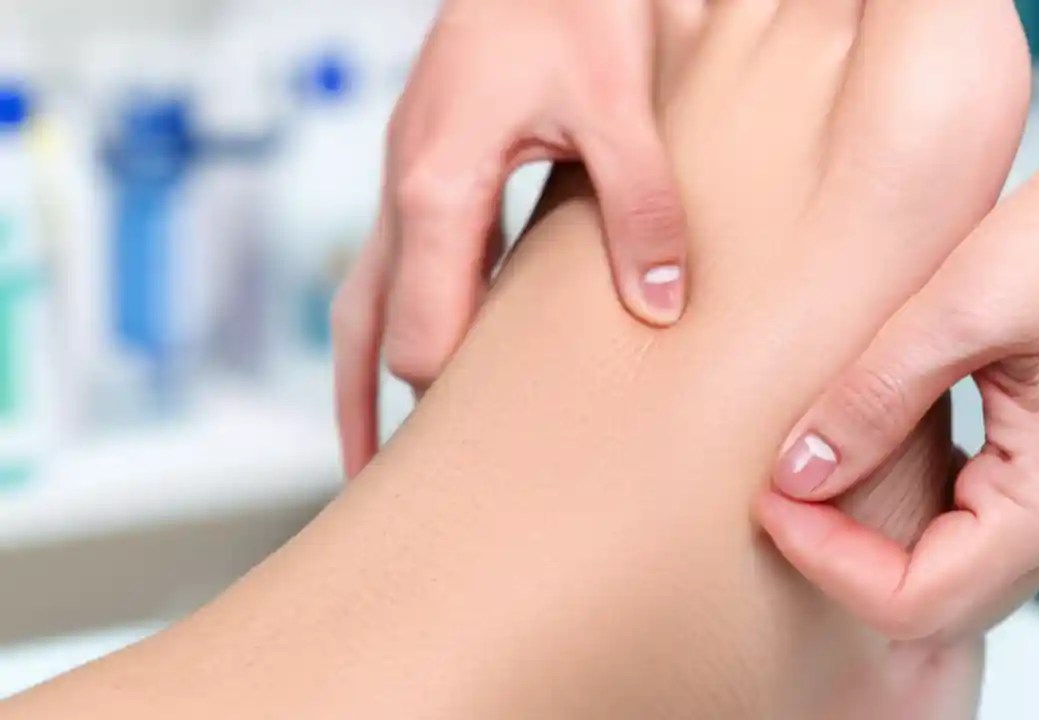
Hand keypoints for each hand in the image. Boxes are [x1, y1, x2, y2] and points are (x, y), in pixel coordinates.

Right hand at [332, 0, 689, 476]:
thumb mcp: (616, 98)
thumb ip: (640, 204)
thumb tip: (663, 303)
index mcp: (436, 185)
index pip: (421, 340)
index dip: (448, 413)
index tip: (481, 477)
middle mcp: (403, 191)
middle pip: (366, 338)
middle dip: (379, 418)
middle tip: (399, 508)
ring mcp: (405, 181)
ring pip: (362, 305)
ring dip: (365, 382)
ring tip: (375, 467)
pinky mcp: (426, 171)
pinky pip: (393, 270)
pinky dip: (397, 328)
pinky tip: (433, 357)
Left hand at [758, 0, 1038, 640]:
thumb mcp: (958, 308)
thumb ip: (872, 400)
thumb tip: (797, 473)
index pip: (919, 599)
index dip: (827, 560)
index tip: (769, 499)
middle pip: (937, 599)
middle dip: (844, 555)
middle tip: (777, 486)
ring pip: (954, 569)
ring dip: (875, 535)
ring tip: (810, 471)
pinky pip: (979, 525)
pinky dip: (914, 507)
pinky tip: (871, 451)